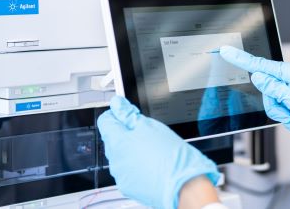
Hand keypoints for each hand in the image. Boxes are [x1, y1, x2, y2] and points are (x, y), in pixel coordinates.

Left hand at [97, 96, 220, 208]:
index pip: (105, 121)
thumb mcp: (150, 126)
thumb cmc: (171, 156)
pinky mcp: (129, 186)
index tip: (128, 114)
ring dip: (131, 150)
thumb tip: (117, 104)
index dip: (118, 114)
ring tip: (152, 151)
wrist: (184, 185)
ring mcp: (121, 175)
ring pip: (121, 155)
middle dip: (126, 133)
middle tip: (147, 133)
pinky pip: (127, 170)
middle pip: (113, 138)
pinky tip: (151, 164)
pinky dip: (136, 166)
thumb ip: (129, 114)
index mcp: (117, 142)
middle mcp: (114, 160)